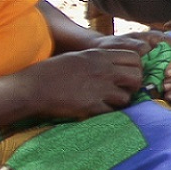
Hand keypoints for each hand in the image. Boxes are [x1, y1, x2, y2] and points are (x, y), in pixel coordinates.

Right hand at [22, 47, 144, 118]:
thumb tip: (115, 66)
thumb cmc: (52, 71)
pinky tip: (98, 111)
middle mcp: (103, 70)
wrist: (33, 87)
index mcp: (100, 55)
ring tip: (110, 102)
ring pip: (127, 96)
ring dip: (121, 101)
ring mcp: (99, 89)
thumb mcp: (79, 57)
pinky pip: (112, 112)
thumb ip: (99, 59)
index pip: (135, 58)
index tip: (127, 75)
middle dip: (133, 85)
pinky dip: (109, 113)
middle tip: (123, 90)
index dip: (135, 67)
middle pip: (137, 76)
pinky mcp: (91, 106)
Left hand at [98, 32, 170, 101]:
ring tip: (167, 94)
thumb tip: (148, 49)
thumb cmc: (113, 47)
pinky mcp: (170, 79)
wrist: (106, 57)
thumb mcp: (121, 42)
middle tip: (166, 87)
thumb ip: (133, 44)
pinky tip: (167, 97)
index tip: (167, 73)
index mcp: (162, 41)